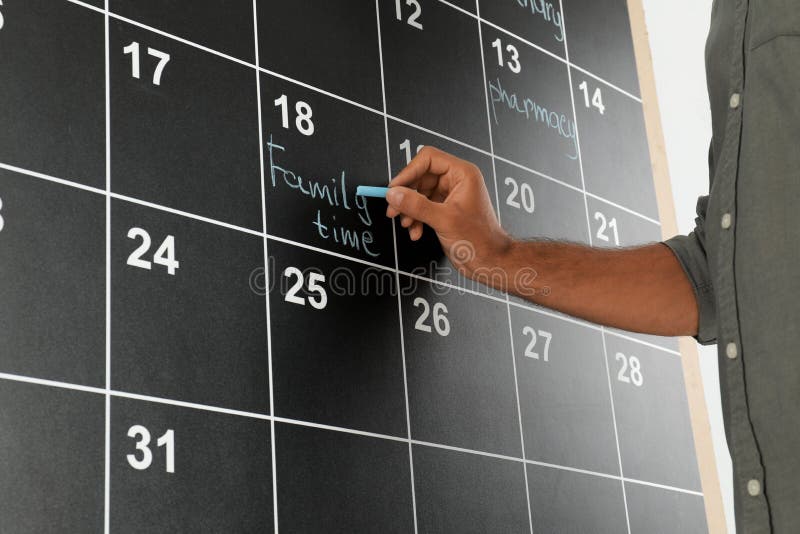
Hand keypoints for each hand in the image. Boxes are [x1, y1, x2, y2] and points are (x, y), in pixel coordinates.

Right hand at [385, 146, 511, 276]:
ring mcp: (450, 196)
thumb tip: (394, 194)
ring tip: (406, 223)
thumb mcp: (444, 220)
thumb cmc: (480, 240)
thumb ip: (416, 205)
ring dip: (409, 209)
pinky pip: (423, 207)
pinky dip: (416, 218)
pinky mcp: (445, 210)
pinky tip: (415, 231)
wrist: (489, 262)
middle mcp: (456, 181)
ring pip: (419, 193)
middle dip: (406, 195)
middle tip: (394, 208)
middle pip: (421, 177)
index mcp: (462, 174)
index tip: (395, 188)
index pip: (428, 159)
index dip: (409, 172)